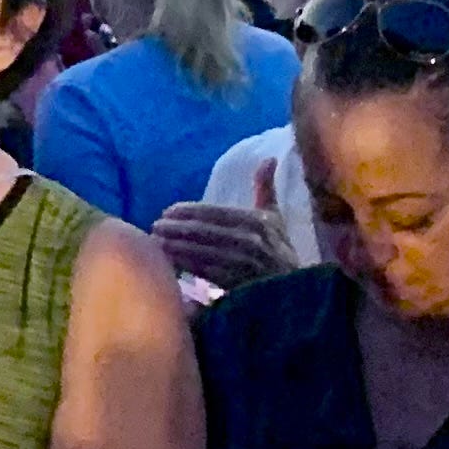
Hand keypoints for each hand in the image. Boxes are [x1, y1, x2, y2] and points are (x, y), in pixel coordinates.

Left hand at [150, 161, 291, 290]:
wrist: (294, 290)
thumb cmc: (278, 250)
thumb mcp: (274, 218)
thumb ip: (266, 189)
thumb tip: (269, 158)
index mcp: (259, 222)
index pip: (216, 212)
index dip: (189, 211)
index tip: (167, 211)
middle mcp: (253, 241)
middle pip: (206, 232)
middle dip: (176, 228)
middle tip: (154, 226)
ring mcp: (246, 265)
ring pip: (203, 252)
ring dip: (176, 246)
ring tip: (155, 242)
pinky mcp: (239, 286)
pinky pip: (206, 273)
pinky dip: (185, 266)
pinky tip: (168, 262)